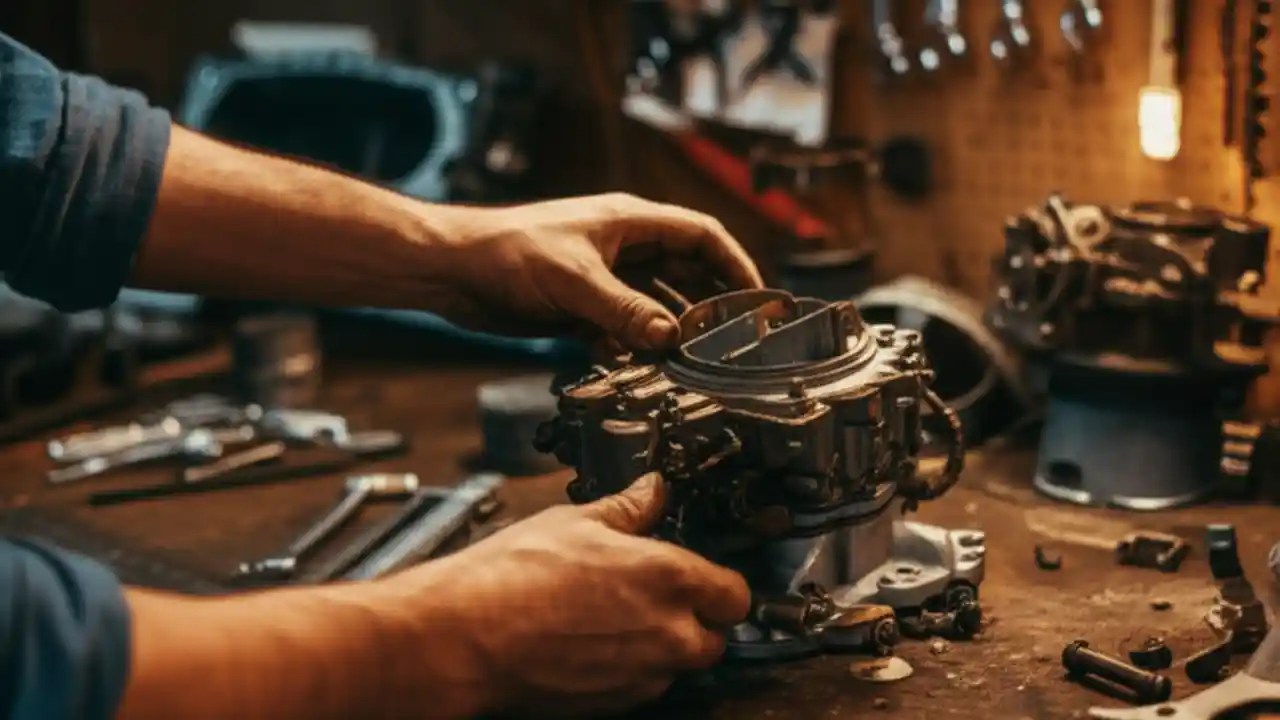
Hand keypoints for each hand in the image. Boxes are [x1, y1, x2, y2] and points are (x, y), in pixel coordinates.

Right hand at [390, 474, 750, 716]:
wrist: (465, 637)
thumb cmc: (513, 577)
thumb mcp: (575, 521)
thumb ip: (628, 509)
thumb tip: (651, 491)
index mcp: (670, 579)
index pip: (736, 593)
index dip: (718, 582)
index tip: (699, 573)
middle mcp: (668, 633)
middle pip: (715, 637)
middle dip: (695, 618)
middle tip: (657, 594)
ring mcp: (643, 675)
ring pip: (678, 664)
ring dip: (661, 644)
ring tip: (612, 615)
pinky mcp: (615, 704)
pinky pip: (642, 685)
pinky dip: (629, 666)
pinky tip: (591, 640)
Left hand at [439, 193, 762, 348]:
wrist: (452, 270)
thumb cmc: (506, 253)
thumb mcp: (575, 282)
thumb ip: (626, 311)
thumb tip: (672, 338)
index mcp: (628, 222)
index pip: (700, 235)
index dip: (733, 263)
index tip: (755, 297)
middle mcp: (622, 246)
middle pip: (684, 272)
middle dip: (708, 304)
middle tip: (731, 340)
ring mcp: (602, 276)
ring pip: (654, 304)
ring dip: (670, 331)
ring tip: (691, 362)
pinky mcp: (581, 305)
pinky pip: (623, 327)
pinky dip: (634, 346)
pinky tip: (641, 370)